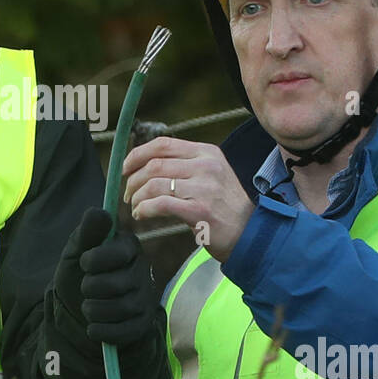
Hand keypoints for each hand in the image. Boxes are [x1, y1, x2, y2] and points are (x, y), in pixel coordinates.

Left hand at [53, 207, 162, 346]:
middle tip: (84, 288)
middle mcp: (142, 270)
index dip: (96, 260)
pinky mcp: (142, 323)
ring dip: (94, 310)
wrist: (75, 313)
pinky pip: (124, 331)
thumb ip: (86, 233)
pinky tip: (93, 325)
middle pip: (117, 284)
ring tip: (87, 307)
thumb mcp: (75, 252)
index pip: (120, 252)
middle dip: (91, 289)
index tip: (84, 263)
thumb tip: (99, 212)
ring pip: (121, 308)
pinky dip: (101, 330)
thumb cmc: (78, 276)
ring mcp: (145, 298)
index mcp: (128, 247)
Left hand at [122, 137, 255, 262]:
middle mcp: (205, 166)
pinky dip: (144, 209)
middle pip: (154, 164)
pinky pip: (159, 204)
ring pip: (153, 184)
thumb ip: (186, 166)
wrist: (251, 234)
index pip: (163, 144)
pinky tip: (141, 215)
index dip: (137, 154)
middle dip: (133, 180)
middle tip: (128, 194)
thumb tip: (148, 166)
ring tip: (135, 207)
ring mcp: (203, 188)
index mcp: (207, 153)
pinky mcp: (198, 210)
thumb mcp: (213, 175)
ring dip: (137, 196)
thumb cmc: (227, 207)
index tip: (125, 168)